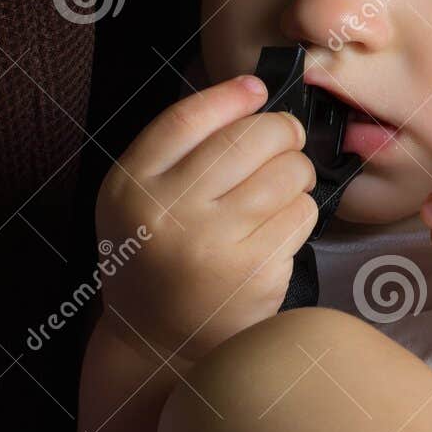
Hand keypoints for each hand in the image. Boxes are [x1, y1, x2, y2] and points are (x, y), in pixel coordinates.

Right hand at [93, 75, 318, 366]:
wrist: (159, 342)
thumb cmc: (158, 256)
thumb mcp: (140, 197)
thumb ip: (180, 147)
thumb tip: (250, 91)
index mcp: (131, 186)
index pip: (187, 119)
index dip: (230, 96)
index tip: (256, 90)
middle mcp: (167, 213)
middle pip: (250, 139)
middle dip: (282, 132)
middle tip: (285, 141)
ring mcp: (212, 245)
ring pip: (287, 174)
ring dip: (297, 173)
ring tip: (282, 188)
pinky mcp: (253, 273)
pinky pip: (301, 215)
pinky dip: (300, 213)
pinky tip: (279, 228)